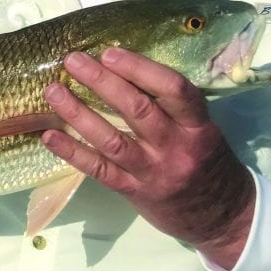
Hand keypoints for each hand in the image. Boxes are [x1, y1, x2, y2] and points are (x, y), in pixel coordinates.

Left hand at [41, 47, 254, 266]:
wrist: (222, 218)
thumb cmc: (206, 161)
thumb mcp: (202, 130)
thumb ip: (171, 106)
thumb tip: (122, 68)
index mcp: (198, 126)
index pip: (175, 90)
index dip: (141, 69)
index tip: (110, 52)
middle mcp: (175, 147)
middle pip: (137, 110)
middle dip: (102, 82)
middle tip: (72, 60)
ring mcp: (152, 172)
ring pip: (112, 140)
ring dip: (78, 114)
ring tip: (53, 91)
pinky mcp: (133, 192)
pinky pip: (99, 170)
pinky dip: (72, 152)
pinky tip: (49, 136)